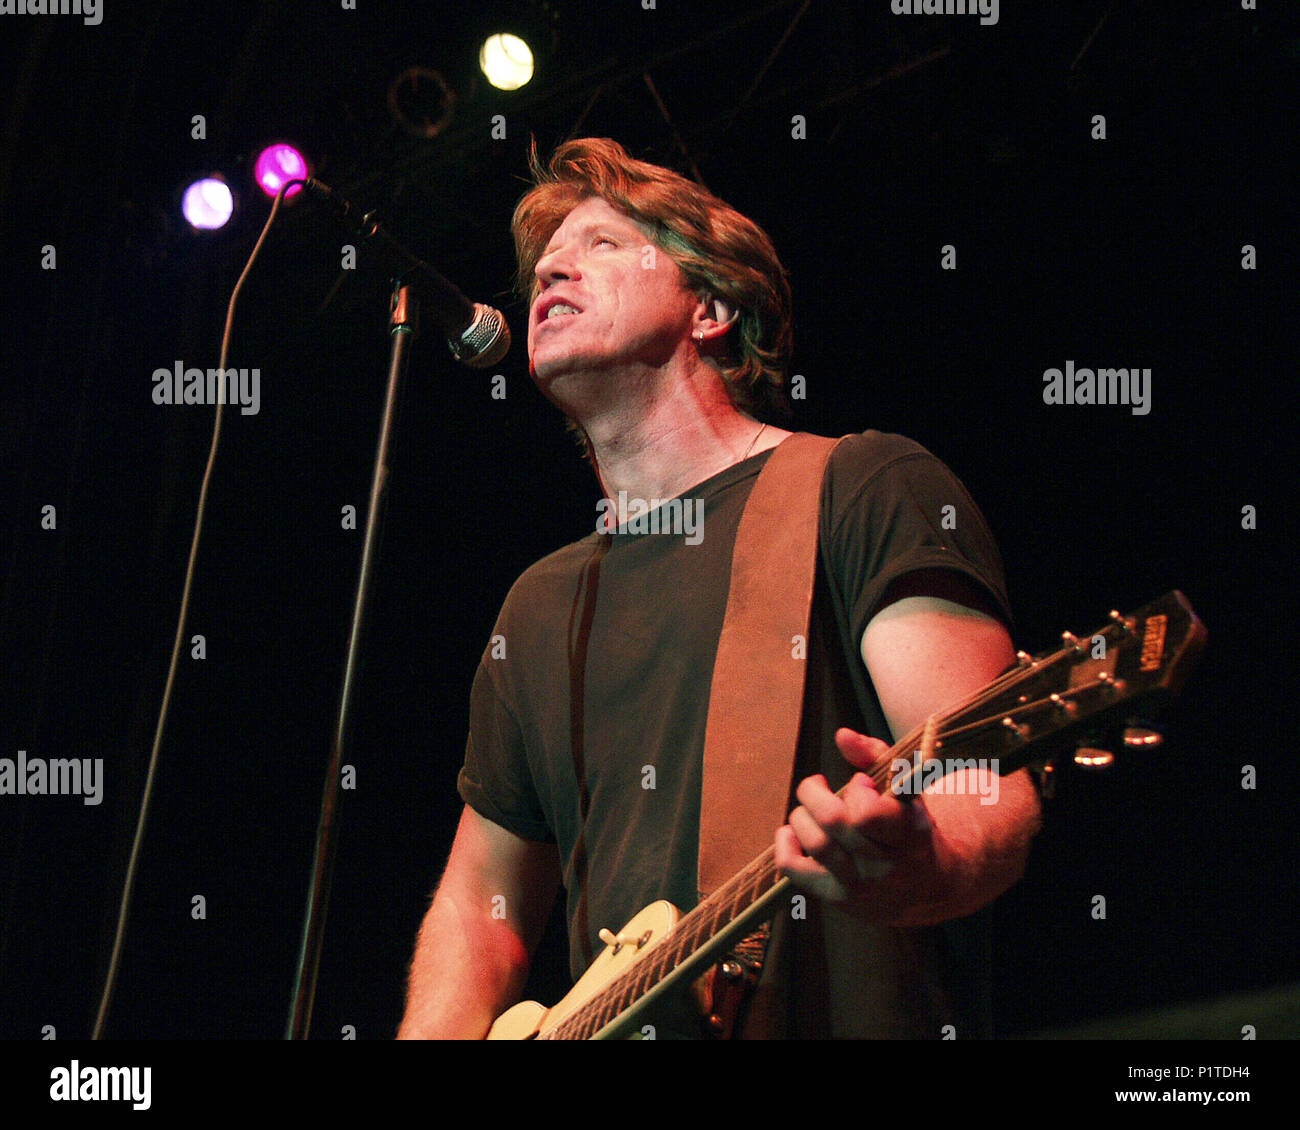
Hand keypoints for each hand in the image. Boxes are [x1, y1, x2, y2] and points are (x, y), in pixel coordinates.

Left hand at [773, 727, 948, 924]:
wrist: (927, 886)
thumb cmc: (909, 825)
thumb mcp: (906, 789)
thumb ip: (876, 755)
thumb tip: (842, 735)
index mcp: (909, 834)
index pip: (867, 814)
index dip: (856, 792)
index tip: (860, 785)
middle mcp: (886, 865)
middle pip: (833, 822)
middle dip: (815, 793)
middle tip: (817, 785)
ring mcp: (861, 885)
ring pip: (815, 843)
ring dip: (801, 816)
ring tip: (809, 809)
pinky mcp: (838, 898)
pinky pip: (794, 869)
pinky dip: (784, 844)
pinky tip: (792, 832)